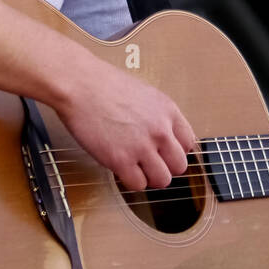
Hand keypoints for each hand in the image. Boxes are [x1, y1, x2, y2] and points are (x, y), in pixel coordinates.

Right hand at [53, 60, 196, 192]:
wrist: (80, 84)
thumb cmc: (104, 84)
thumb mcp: (144, 94)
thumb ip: (157, 115)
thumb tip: (162, 136)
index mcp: (168, 110)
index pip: (188, 143)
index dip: (174, 150)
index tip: (163, 152)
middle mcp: (160, 130)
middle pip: (179, 166)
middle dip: (164, 167)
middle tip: (148, 163)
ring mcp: (142, 146)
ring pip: (162, 180)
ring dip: (149, 178)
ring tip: (134, 168)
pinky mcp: (121, 160)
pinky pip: (138, 185)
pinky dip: (129, 181)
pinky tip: (120, 168)